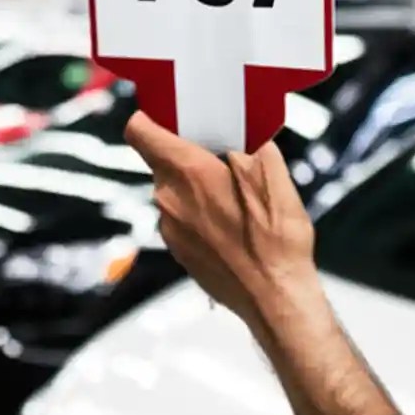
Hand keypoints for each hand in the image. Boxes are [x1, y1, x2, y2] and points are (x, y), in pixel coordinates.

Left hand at [124, 111, 318, 323]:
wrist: (274, 299)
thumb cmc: (276, 239)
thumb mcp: (275, 177)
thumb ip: (253, 143)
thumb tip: (243, 128)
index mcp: (186, 172)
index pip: (139, 131)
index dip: (148, 118)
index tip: (164, 114)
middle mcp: (168, 198)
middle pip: (161, 162)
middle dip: (185, 154)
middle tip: (220, 155)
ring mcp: (169, 227)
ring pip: (173, 192)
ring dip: (194, 187)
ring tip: (232, 196)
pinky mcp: (177, 250)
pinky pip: (181, 219)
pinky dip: (198, 214)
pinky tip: (230, 224)